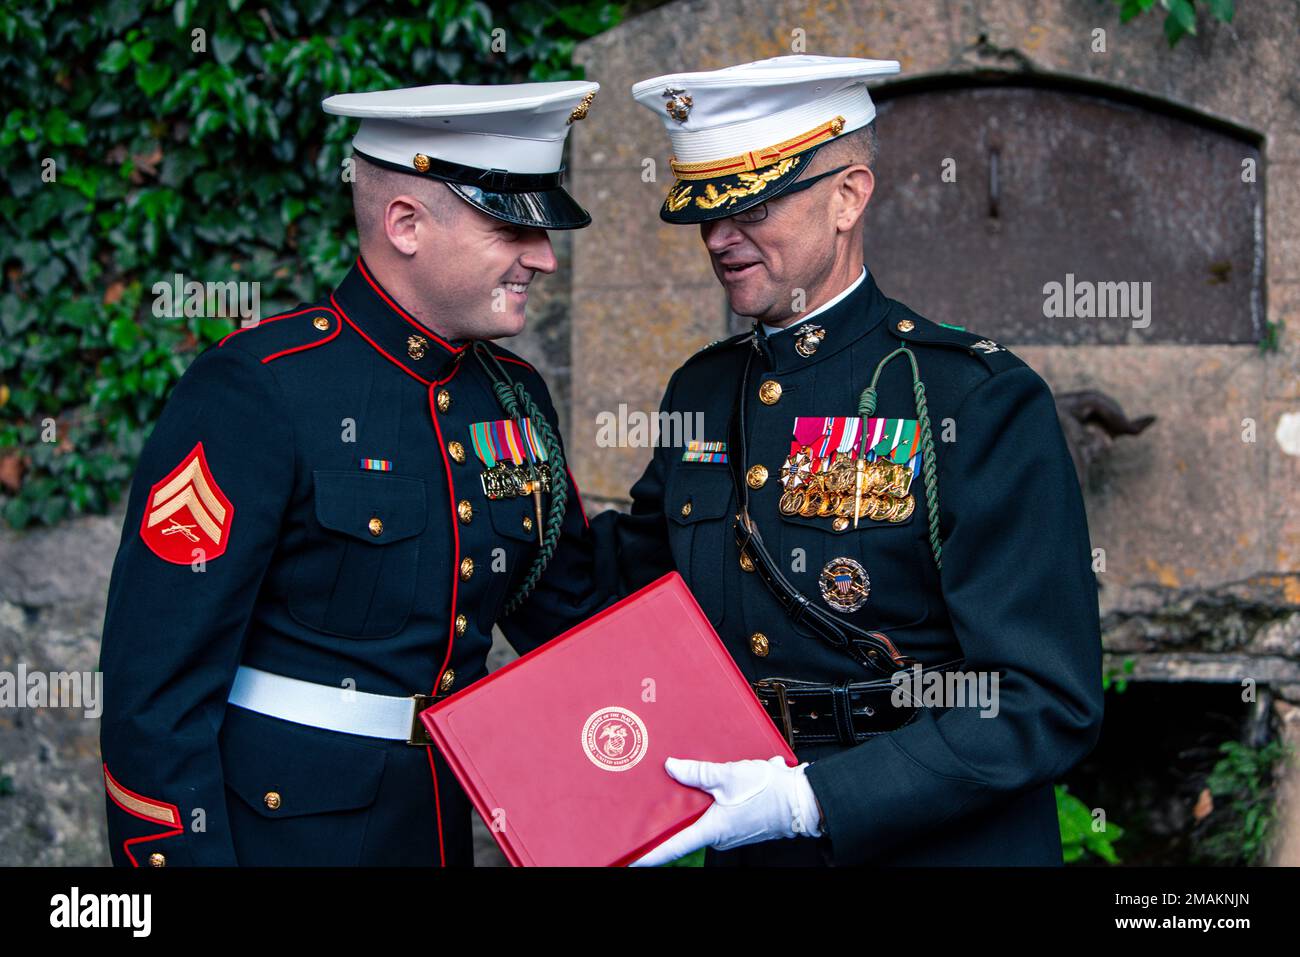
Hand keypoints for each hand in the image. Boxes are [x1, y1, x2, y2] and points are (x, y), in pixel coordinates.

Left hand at [630, 755, 821, 866]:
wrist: (804, 799)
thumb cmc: (771, 793)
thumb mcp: (728, 776)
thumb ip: (697, 773)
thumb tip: (672, 768)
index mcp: (712, 829)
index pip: (673, 847)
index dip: (649, 855)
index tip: (631, 860)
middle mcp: (721, 836)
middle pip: (688, 826)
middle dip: (675, 813)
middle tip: (658, 801)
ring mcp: (733, 831)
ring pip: (707, 815)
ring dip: (702, 799)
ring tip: (699, 780)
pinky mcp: (744, 822)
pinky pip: (724, 809)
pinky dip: (722, 795)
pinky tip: (729, 777)